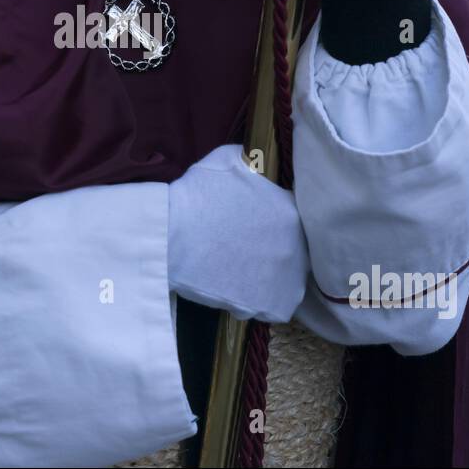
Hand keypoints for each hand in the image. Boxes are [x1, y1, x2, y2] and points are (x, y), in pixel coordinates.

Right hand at [167, 145, 308, 323]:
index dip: (276, 227)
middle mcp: (296, 247)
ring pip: (287, 283)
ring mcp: (285, 278)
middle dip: (276, 254)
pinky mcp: (270, 305)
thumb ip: (252, 163)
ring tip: (243, 277)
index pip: (295, 223)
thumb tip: (257, 163)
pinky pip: (276, 308)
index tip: (257, 231)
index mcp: (291, 211)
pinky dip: (260, 304)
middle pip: (295, 254)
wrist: (172, 236)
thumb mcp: (229, 159)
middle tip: (248, 254)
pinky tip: (238, 292)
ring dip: (270, 282)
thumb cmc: (197, 195)